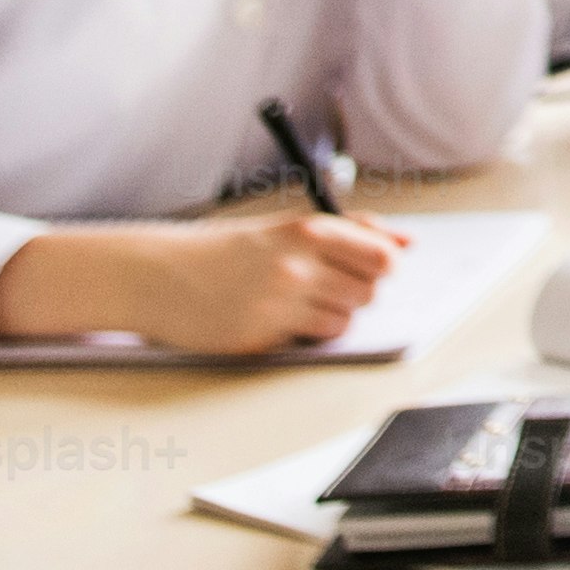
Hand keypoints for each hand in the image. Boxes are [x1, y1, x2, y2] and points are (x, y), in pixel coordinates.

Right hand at [0, 200, 405, 350]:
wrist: (161, 275)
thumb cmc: (231, 250)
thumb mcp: (288, 227)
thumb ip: (351, 231)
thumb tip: (408, 242)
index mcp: (307, 230)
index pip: (381, 256)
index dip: (384, 265)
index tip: (372, 267)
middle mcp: (296, 265)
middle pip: (369, 291)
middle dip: (358, 291)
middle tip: (326, 284)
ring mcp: (278, 303)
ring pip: (345, 320)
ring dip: (333, 316)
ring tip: (299, 303)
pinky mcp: (260, 337)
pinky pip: (312, 341)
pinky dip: (307, 335)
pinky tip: (280, 321)